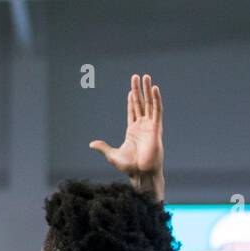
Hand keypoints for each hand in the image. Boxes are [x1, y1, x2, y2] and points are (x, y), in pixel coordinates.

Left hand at [89, 73, 163, 190]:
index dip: (132, 100)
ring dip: (148, 90)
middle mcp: (143, 126)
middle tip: (138, 76)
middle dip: (140, 90)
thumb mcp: (112, 155)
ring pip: (150, 104)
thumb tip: (92, 144)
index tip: (131, 89)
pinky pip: (157, 111)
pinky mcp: (156, 129)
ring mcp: (150, 126)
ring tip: (147, 77)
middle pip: (141, 103)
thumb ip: (104, 147)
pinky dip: (156, 99)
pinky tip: (154, 89)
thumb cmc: (130, 168)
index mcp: (133, 131)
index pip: (133, 111)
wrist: (141, 174)